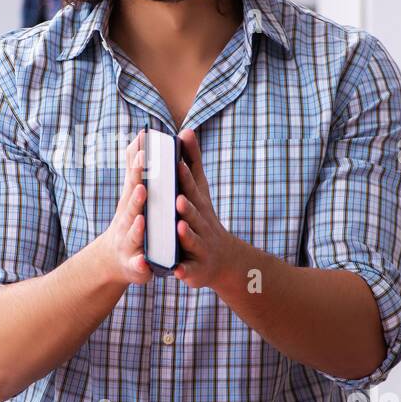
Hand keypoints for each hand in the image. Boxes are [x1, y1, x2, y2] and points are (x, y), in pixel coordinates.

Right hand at [94, 129, 152, 285]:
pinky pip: (137, 264)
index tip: (144, 152)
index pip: (135, 183)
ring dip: (136, 229)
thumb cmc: (129, 220)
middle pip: (130, 208)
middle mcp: (125, 222)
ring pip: (132, 235)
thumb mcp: (131, 194)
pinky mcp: (134, 264)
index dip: (138, 169)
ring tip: (142, 221)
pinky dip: (139, 263)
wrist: (114, 259)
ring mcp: (128, 243)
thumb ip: (136, 168)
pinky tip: (143, 263)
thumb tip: (140, 137)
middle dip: (136, 198)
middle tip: (143, 186)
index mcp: (130, 204)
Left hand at [173, 128, 237, 289]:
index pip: (192, 189)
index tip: (176, 164)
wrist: (224, 260)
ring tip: (178, 228)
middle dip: (188, 207)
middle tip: (178, 198)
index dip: (185, 178)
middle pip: (195, 215)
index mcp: (198, 206)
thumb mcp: (200, 191)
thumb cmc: (204, 219)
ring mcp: (201, 248)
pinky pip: (189, 270)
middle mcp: (203, 225)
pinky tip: (177, 271)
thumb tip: (186, 130)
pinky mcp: (196, 269)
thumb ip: (193, 162)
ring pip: (194, 241)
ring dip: (187, 235)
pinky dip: (184, 271)